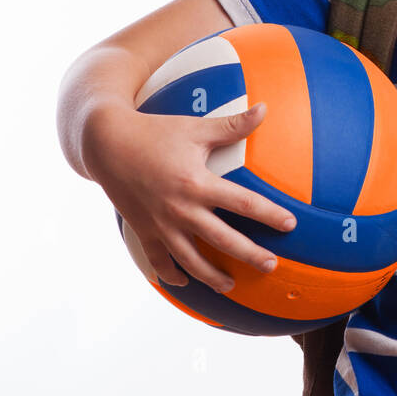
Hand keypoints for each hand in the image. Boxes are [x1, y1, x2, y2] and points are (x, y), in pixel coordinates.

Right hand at [85, 101, 296, 290]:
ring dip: (212, 277)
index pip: (243, 204)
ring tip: (231, 286)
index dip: (270, 215)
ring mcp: (160, 224)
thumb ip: (232, 125)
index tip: (291, 225)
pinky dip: (171, 275)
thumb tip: (264, 109)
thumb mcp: (195, 128)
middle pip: (223, 240)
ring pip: (191, 260)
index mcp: (197, 183)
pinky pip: (158, 260)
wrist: (106, 143)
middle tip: (272, 266)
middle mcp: (180, 209)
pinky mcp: (143, 230)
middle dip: (250, 255)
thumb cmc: (155, 132)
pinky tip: (185, 283)